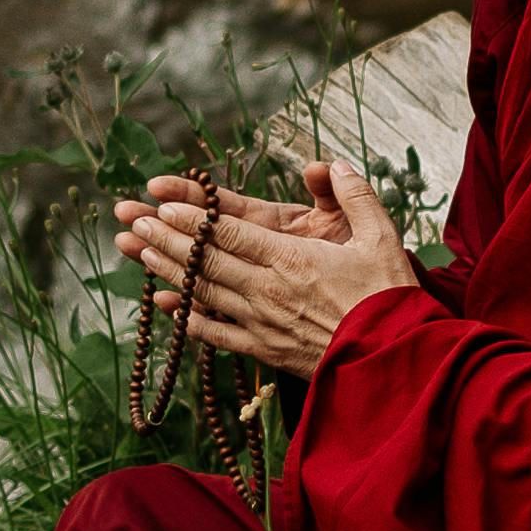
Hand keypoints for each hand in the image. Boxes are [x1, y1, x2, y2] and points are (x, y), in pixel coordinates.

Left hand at [114, 159, 416, 375]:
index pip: (230, 233)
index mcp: (292, 259)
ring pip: (204, 292)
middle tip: (133, 219)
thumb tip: (333, 163)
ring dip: (169, 270)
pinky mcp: (265, 352)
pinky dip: (188, 319)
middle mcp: (268, 291)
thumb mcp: (382, 239)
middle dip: (166, 237)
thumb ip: (355, 196)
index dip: (192, 218)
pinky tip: (166, 308)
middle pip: (206, 259)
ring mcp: (262, 323)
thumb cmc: (391, 302)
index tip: (162, 204)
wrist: (398, 367)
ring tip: (139, 251)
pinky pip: (217, 334)